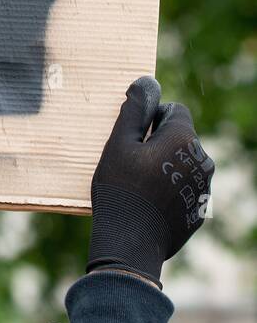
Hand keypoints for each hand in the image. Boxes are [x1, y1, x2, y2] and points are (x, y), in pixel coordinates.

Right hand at [87, 76, 214, 286]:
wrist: (132, 241)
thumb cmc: (120, 189)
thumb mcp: (118, 144)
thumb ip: (135, 110)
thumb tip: (147, 81)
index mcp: (184, 139)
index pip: (174, 110)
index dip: (150, 117)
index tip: (131, 136)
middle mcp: (203, 160)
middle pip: (179, 137)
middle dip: (157, 141)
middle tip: (129, 160)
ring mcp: (204, 186)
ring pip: (183, 162)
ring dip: (163, 164)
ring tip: (136, 183)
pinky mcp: (199, 207)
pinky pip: (184, 186)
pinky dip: (168, 187)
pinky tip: (146, 200)